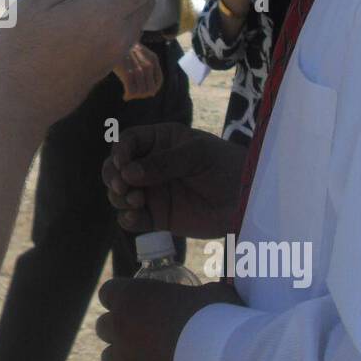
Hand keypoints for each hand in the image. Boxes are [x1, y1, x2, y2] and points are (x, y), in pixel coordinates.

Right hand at [0, 0, 178, 127]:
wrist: (18, 100)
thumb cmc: (21, 45)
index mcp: (105, 13)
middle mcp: (120, 35)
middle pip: (145, 2)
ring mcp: (115, 54)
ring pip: (137, 20)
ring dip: (134, 1)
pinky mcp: (107, 66)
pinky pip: (126, 34)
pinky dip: (123, 17)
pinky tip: (99, 13)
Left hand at [97, 277, 241, 360]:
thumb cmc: (219, 320)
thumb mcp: (211, 294)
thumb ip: (197, 295)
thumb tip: (206, 299)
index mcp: (134, 296)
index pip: (108, 292)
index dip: (121, 299)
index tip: (136, 306)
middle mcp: (120, 326)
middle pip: (105, 327)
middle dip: (120, 330)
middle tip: (145, 336)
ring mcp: (124, 359)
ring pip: (110, 359)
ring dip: (125, 360)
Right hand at [102, 123, 244, 238]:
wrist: (247, 200)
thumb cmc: (227, 166)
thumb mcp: (198, 155)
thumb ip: (164, 162)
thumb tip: (129, 172)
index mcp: (160, 142)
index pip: (128, 141)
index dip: (120, 150)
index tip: (123, 162)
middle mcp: (151, 165)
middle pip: (116, 168)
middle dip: (113, 176)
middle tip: (123, 185)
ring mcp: (153, 192)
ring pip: (120, 194)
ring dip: (119, 197)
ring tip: (137, 201)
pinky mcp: (158, 217)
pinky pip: (133, 218)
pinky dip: (127, 219)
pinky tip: (134, 217)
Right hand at [112, 42, 163, 100]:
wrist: (109, 40)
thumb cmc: (122, 49)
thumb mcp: (138, 53)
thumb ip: (145, 66)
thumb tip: (151, 92)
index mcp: (153, 58)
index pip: (159, 81)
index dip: (152, 89)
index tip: (144, 92)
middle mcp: (148, 63)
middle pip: (151, 89)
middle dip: (143, 95)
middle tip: (134, 94)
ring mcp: (137, 68)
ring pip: (141, 91)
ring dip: (135, 96)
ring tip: (128, 95)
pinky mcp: (127, 72)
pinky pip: (131, 91)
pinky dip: (129, 96)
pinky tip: (125, 96)